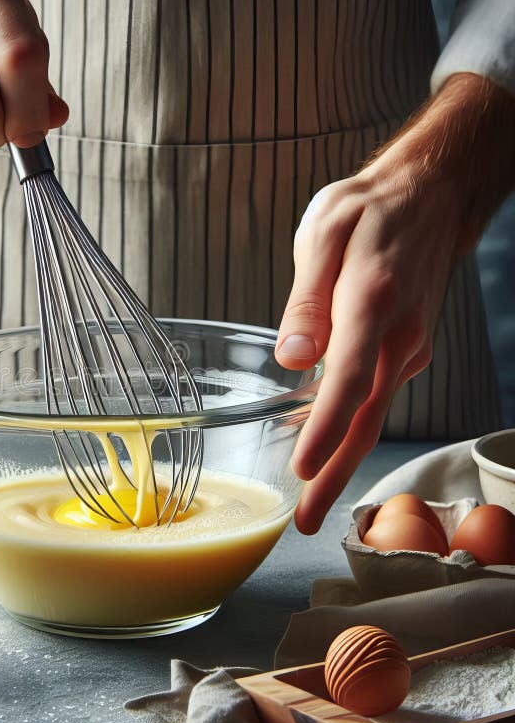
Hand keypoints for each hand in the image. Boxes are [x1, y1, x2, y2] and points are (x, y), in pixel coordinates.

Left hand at [276, 73, 514, 534]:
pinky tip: (326, 443)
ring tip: (312, 499)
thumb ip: (308, 297)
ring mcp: (406, 348)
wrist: (430, 199)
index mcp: (372, 305)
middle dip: (334, 474)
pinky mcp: (404, 351)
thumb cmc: (369, 212)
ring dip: (343, 458)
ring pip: (372, 414)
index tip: (304, 469)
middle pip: (364, 418)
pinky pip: (375, 396)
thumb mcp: (326, 234)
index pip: (348, 380)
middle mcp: (397, 338)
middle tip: (306, 523)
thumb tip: (292, 355)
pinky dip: (352, 426)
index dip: (326, 429)